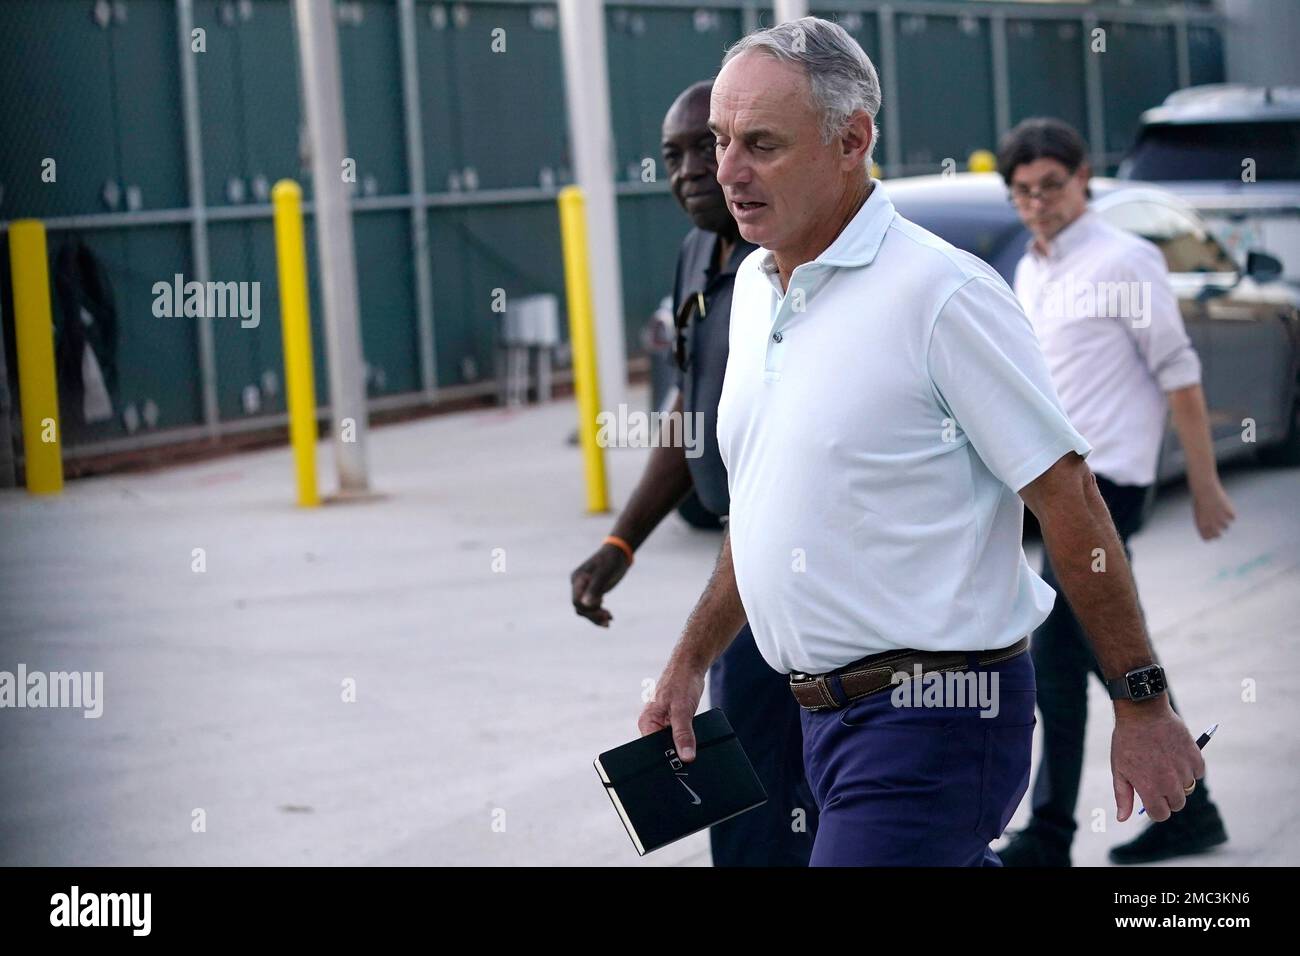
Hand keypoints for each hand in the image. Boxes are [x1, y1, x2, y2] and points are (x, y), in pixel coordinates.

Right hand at [570, 543, 630, 626]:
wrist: (618, 553)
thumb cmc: (611, 560)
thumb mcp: (604, 573)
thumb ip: (594, 588)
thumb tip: (584, 605)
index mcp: (578, 579)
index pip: (576, 600)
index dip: (587, 608)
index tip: (603, 606)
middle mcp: (579, 585)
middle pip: (580, 607)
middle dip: (593, 614)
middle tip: (608, 618)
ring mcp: (586, 589)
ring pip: (586, 609)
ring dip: (597, 616)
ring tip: (610, 619)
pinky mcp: (593, 592)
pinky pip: (593, 607)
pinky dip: (600, 613)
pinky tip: (610, 616)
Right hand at [638, 661, 706, 760]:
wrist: (690, 666)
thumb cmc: (682, 682)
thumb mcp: (683, 710)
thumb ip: (684, 734)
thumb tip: (686, 757)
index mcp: (646, 722)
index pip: (652, 751)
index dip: (667, 758)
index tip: (681, 764)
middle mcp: (651, 725)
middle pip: (663, 749)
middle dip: (676, 752)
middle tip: (689, 755)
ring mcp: (662, 724)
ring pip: (673, 743)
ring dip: (683, 744)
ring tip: (691, 742)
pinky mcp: (673, 722)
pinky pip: (679, 736)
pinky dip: (687, 738)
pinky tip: (693, 737)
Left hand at [1110, 699, 1205, 821]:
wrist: (1142, 712)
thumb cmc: (1127, 741)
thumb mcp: (1119, 769)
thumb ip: (1123, 796)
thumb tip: (1123, 818)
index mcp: (1150, 789)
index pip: (1161, 815)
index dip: (1155, 808)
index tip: (1150, 797)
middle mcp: (1170, 783)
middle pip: (1177, 804)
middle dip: (1167, 796)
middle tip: (1156, 778)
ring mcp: (1184, 770)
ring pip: (1188, 788)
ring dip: (1179, 781)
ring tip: (1164, 762)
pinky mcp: (1195, 756)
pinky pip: (1198, 772)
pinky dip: (1191, 767)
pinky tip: (1176, 755)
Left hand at [1190, 479, 1233, 539]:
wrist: (1206, 490)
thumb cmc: (1200, 500)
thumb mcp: (1199, 512)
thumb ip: (1205, 522)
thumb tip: (1213, 530)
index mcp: (1201, 525)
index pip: (1207, 538)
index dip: (1209, 535)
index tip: (1211, 532)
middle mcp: (1212, 525)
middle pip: (1218, 535)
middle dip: (1218, 531)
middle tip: (1217, 523)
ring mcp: (1221, 520)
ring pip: (1226, 526)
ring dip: (1223, 520)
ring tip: (1218, 509)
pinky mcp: (1229, 514)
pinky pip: (1233, 517)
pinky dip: (1230, 512)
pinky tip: (1225, 505)